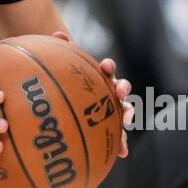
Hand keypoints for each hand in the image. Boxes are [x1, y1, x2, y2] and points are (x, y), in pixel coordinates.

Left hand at [50, 30, 133, 157]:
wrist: (68, 94)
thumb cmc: (67, 79)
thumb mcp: (64, 66)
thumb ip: (63, 50)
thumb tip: (59, 34)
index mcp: (98, 76)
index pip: (108, 70)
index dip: (109, 69)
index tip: (106, 67)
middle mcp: (108, 91)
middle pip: (120, 88)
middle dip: (122, 88)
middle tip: (119, 91)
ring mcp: (110, 108)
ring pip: (123, 110)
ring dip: (128, 114)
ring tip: (127, 121)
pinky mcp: (109, 125)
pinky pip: (116, 135)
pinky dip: (120, 144)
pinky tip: (122, 154)